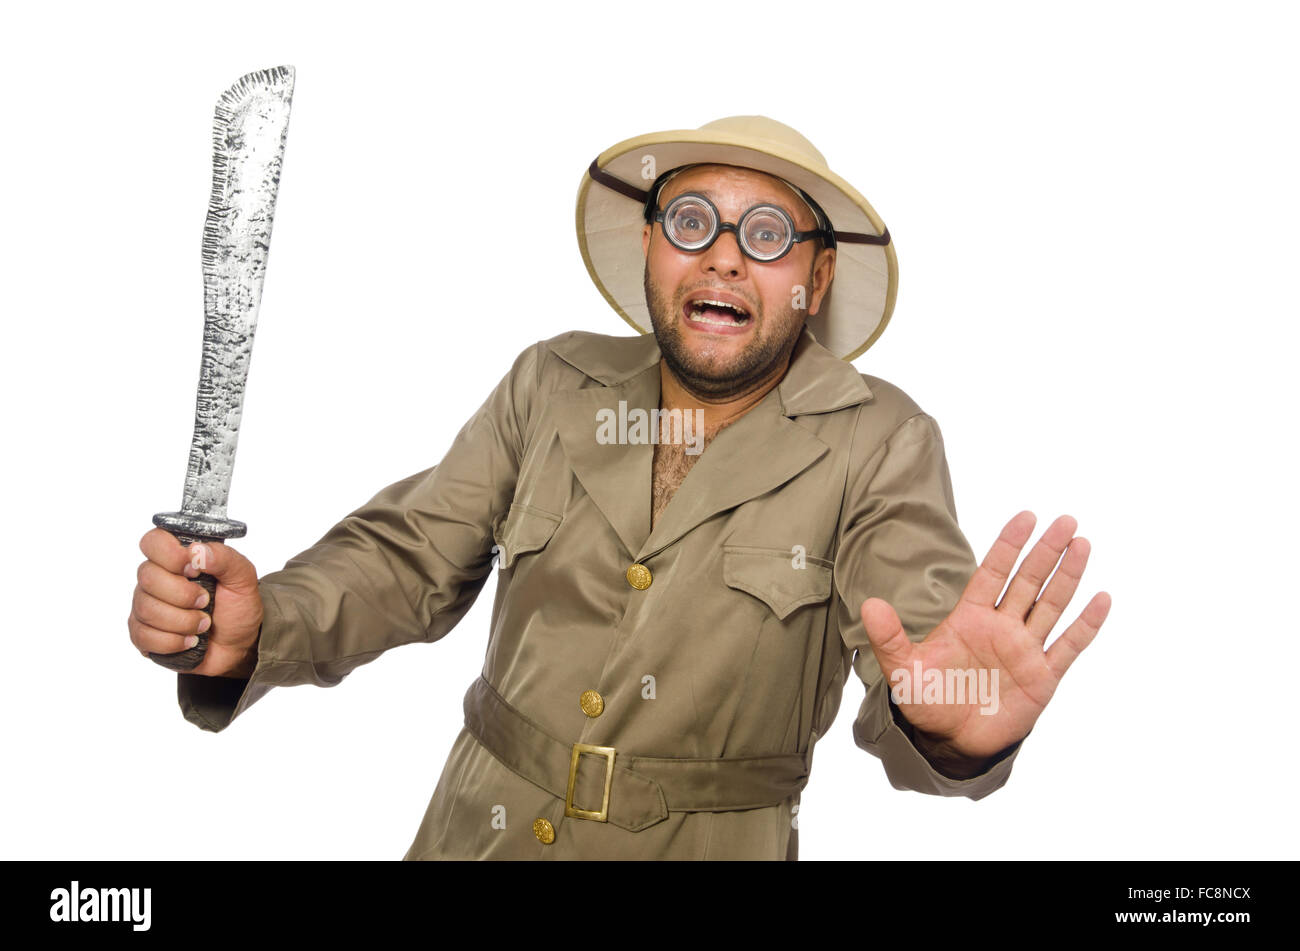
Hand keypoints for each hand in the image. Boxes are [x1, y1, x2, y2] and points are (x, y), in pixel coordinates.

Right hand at [129, 528, 263, 677]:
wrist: (238, 644)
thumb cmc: (237, 607)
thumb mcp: (243, 578)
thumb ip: (225, 558)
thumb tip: (197, 549)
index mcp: (177, 558)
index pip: (153, 541)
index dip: (170, 554)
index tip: (195, 570)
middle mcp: (155, 579)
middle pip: (148, 577)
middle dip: (183, 594)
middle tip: (206, 601)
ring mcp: (145, 606)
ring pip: (146, 609)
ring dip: (183, 621)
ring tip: (203, 623)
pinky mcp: (143, 634)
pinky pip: (144, 636)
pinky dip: (173, 641)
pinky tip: (189, 640)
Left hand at [860, 511, 1110, 764]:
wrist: (950, 741)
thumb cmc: (927, 700)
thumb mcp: (902, 670)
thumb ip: (888, 637)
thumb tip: (868, 604)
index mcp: (970, 618)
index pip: (993, 573)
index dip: (1008, 545)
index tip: (1026, 517)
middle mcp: (1001, 627)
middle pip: (1027, 581)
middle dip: (1046, 551)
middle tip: (1065, 520)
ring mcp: (1024, 650)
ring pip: (1050, 605)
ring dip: (1067, 577)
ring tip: (1082, 544)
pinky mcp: (1042, 677)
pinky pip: (1069, 646)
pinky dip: (1086, 624)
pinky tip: (1101, 599)